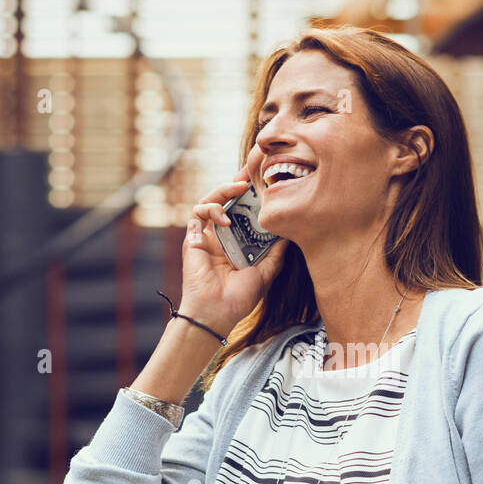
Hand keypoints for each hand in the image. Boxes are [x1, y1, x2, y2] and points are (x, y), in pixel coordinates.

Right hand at [180, 164, 288, 335]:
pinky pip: (197, 213)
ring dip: (223, 190)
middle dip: (237, 183)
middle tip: (251, 171)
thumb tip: (290, 234)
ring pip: (210, 201)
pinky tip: (225, 218)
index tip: (264, 180)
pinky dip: (211, 209)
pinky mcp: (192, 238)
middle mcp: (221, 236)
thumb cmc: (239, 298)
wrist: (217, 313)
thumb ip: (276, 253)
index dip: (251, 195)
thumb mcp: (266, 272)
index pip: (244, 212)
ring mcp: (206, 236)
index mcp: (237, 242)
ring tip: (239, 187)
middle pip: (227, 201)